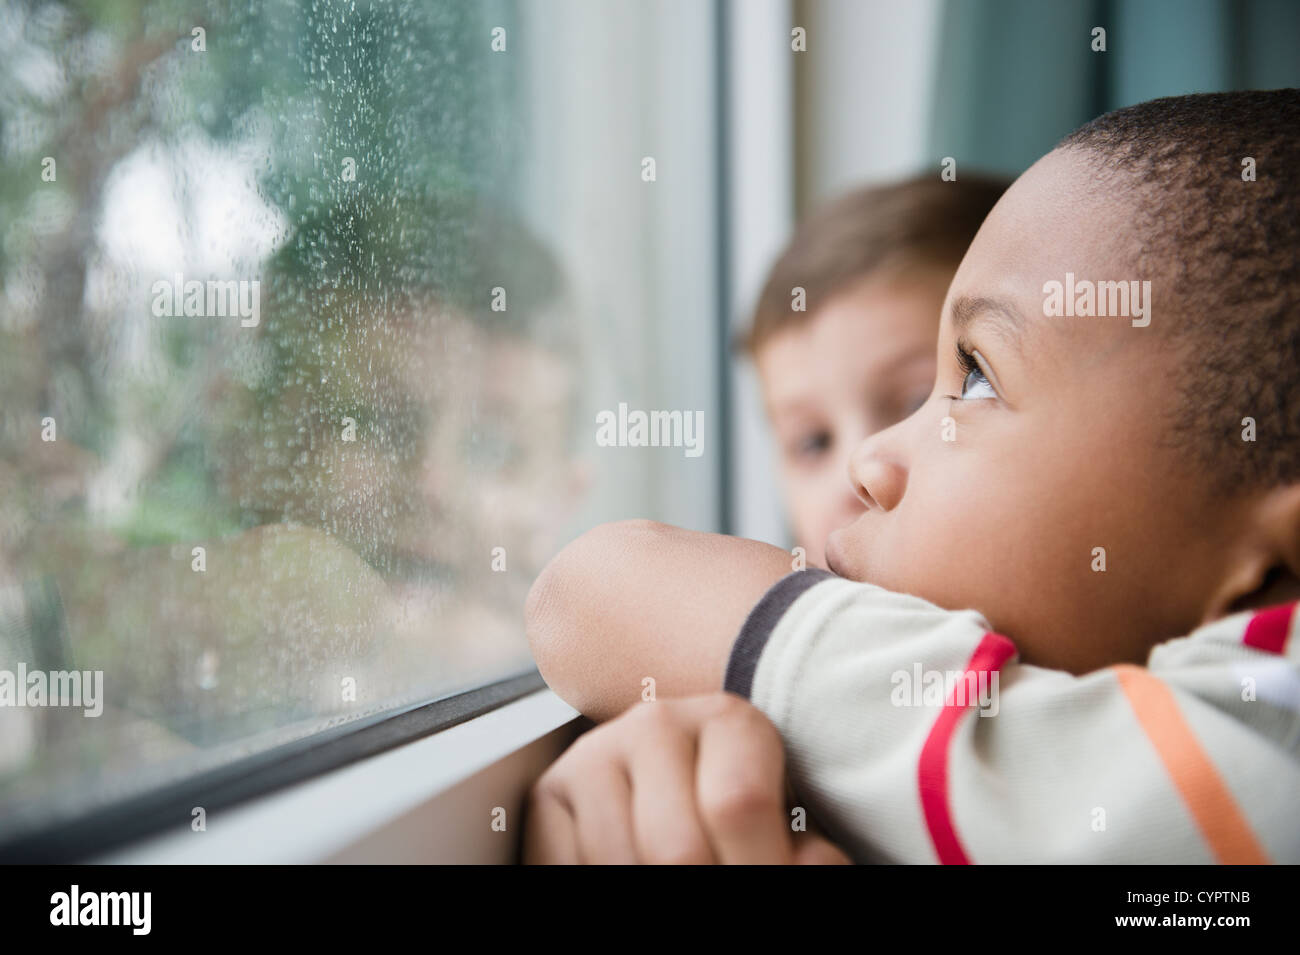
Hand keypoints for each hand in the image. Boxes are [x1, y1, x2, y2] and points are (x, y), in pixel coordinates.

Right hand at [522, 692, 852, 863]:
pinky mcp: (548, 791)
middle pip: (678, 848)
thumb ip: (803, 852)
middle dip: (706, 887)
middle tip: (719, 891)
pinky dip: (599, 885)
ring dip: (649, 889)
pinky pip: (566, 864)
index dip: (758, 866)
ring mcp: (595, 753)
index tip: (765, 881)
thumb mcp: (784, 830)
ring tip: (673, 880)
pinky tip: (634, 874)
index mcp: (730, 721)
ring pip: (619, 863)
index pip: (737, 806)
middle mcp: (656, 723)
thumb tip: (816, 863)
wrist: (681, 796)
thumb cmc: (743, 829)